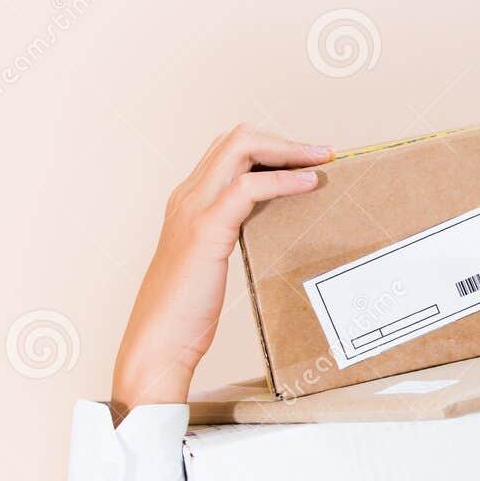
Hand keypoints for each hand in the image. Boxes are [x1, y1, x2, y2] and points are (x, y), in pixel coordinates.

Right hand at [110, 124, 332, 421]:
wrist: (158, 341)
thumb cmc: (184, 314)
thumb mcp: (208, 264)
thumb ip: (227, 239)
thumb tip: (265, 233)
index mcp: (187, 202)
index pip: (227, 152)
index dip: (268, 148)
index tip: (303, 160)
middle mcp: (187, 196)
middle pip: (235, 138)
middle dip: (283, 140)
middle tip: (320, 152)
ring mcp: (194, 209)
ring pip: (241, 148)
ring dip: (288, 150)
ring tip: (321, 160)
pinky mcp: (206, 230)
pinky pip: (248, 187)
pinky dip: (283, 180)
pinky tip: (307, 184)